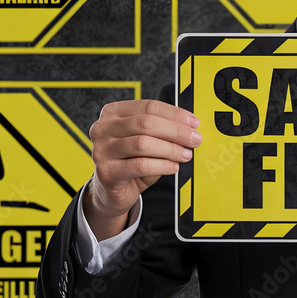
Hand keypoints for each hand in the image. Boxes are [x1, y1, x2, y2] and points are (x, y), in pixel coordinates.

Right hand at [84, 100, 200, 239]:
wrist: (112, 190)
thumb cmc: (131, 161)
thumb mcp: (146, 140)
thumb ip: (162, 131)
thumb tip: (190, 128)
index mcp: (113, 113)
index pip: (149, 107)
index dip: (175, 114)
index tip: (194, 122)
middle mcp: (103, 128)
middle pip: (146, 123)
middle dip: (176, 131)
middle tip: (194, 139)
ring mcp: (101, 150)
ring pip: (143, 143)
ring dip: (171, 149)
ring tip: (186, 154)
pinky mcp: (106, 171)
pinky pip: (140, 165)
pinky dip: (162, 165)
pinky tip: (174, 166)